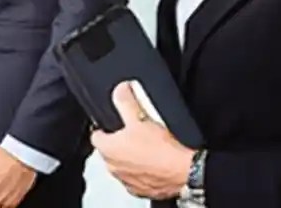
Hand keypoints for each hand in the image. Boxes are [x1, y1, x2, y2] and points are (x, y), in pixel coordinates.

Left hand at [90, 82, 195, 198]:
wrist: (184, 170)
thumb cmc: (161, 149)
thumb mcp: (140, 117)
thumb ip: (126, 101)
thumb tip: (120, 89)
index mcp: (108, 149)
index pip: (96, 135)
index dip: (105, 127)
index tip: (114, 123)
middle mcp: (113, 168)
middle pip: (110, 150)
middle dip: (119, 142)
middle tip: (135, 133)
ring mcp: (127, 181)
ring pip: (123, 165)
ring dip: (131, 158)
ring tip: (147, 147)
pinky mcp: (142, 190)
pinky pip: (137, 178)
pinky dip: (143, 171)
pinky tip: (155, 162)